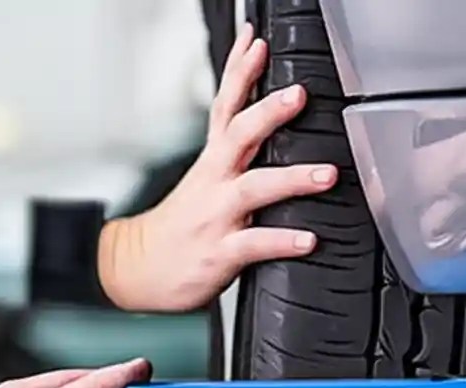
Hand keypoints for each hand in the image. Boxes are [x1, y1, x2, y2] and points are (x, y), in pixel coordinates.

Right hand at [98, 22, 338, 311]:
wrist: (140, 268)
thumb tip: (269, 116)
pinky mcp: (219, 253)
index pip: (225, 104)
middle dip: (268, 110)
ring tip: (326, 174)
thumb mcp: (207, 177)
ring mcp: (216, 216)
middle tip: (298, 94)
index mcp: (213, 160)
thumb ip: (237, 150)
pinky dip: (282, 241)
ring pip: (254, 189)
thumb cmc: (184, 224)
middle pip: (239, 135)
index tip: (256, 41)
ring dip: (292, 178)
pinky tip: (308, 239)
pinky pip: (254, 245)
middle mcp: (214, 181)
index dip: (240, 71)